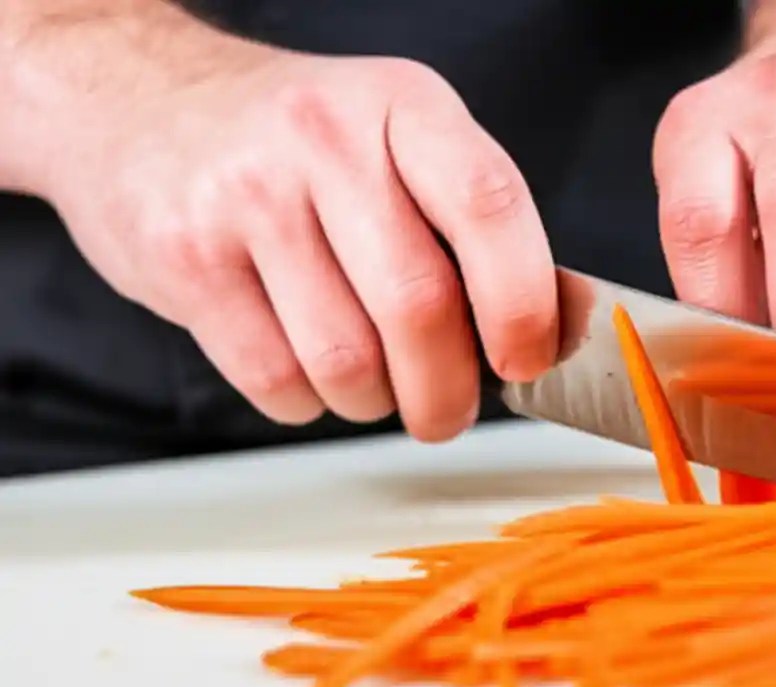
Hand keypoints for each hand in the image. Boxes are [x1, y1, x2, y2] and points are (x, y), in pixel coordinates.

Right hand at [44, 41, 557, 439]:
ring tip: (368, 375)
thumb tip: (548, 330)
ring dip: (374, 400)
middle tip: (447, 410)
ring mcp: (246, 197)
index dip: (522, 304)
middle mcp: (325, 140)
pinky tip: (307, 367)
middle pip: (419, 305)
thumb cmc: (297, 142)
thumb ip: (468, 220)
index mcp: (404, 105)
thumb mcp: (396, 134)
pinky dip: (308, 402)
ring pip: (347, 361)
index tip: (527, 360)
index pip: (489, 206)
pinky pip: (277, 381)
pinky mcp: (185, 259)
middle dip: (447, 391)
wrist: (142, 101)